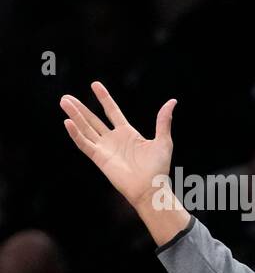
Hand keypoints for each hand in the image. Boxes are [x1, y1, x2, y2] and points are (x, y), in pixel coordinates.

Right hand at [60, 83, 183, 240]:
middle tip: (67, 96)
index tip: (94, 84)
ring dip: (74, 115)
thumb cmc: (159, 168)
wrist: (151, 188)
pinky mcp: (99, 158)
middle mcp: (114, 139)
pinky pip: (84, 144)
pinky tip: (68, 122)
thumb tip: (172, 101)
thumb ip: (163, 120)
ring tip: (64, 102)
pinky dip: (75, 133)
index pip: (112, 111)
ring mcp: (105, 148)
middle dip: (80, 107)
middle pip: (93, 119)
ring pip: (85, 128)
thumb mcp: (163, 140)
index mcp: (127, 133)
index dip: (104, 98)